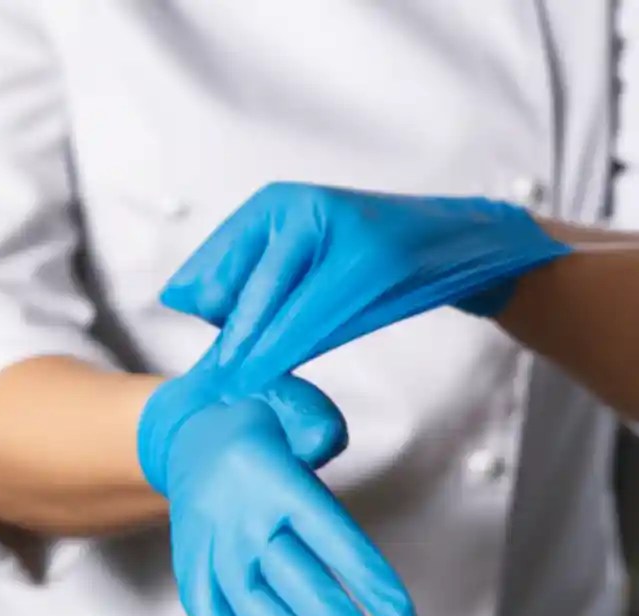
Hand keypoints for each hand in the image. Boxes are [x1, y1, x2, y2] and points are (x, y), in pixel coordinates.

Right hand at [138, 366, 414, 615]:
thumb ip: (314, 422)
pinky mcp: (193, 569)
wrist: (184, 433)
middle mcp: (237, 516)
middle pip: (292, 582)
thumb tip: (325, 443)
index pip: (324, 532)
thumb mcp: (286, 400)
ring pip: (254, 611)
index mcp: (267, 474)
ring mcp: (211, 547)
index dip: (364, 576)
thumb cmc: (255, 421)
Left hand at [160, 182, 569, 392]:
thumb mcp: (305, 260)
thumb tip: (181, 301)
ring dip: (249, 353)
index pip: (212, 265)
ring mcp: (335, 227)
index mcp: (272, 203)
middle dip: (225, 342)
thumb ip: (250, 278)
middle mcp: (296, 206)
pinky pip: (313, 313)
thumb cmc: (370, 262)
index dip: (199, 312)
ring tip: (230, 390)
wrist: (457, 241)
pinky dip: (284, 349)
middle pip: (238, 286)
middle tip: (207, 387)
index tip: (196, 355)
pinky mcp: (371, 257)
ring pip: (274, 304)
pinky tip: (265, 374)